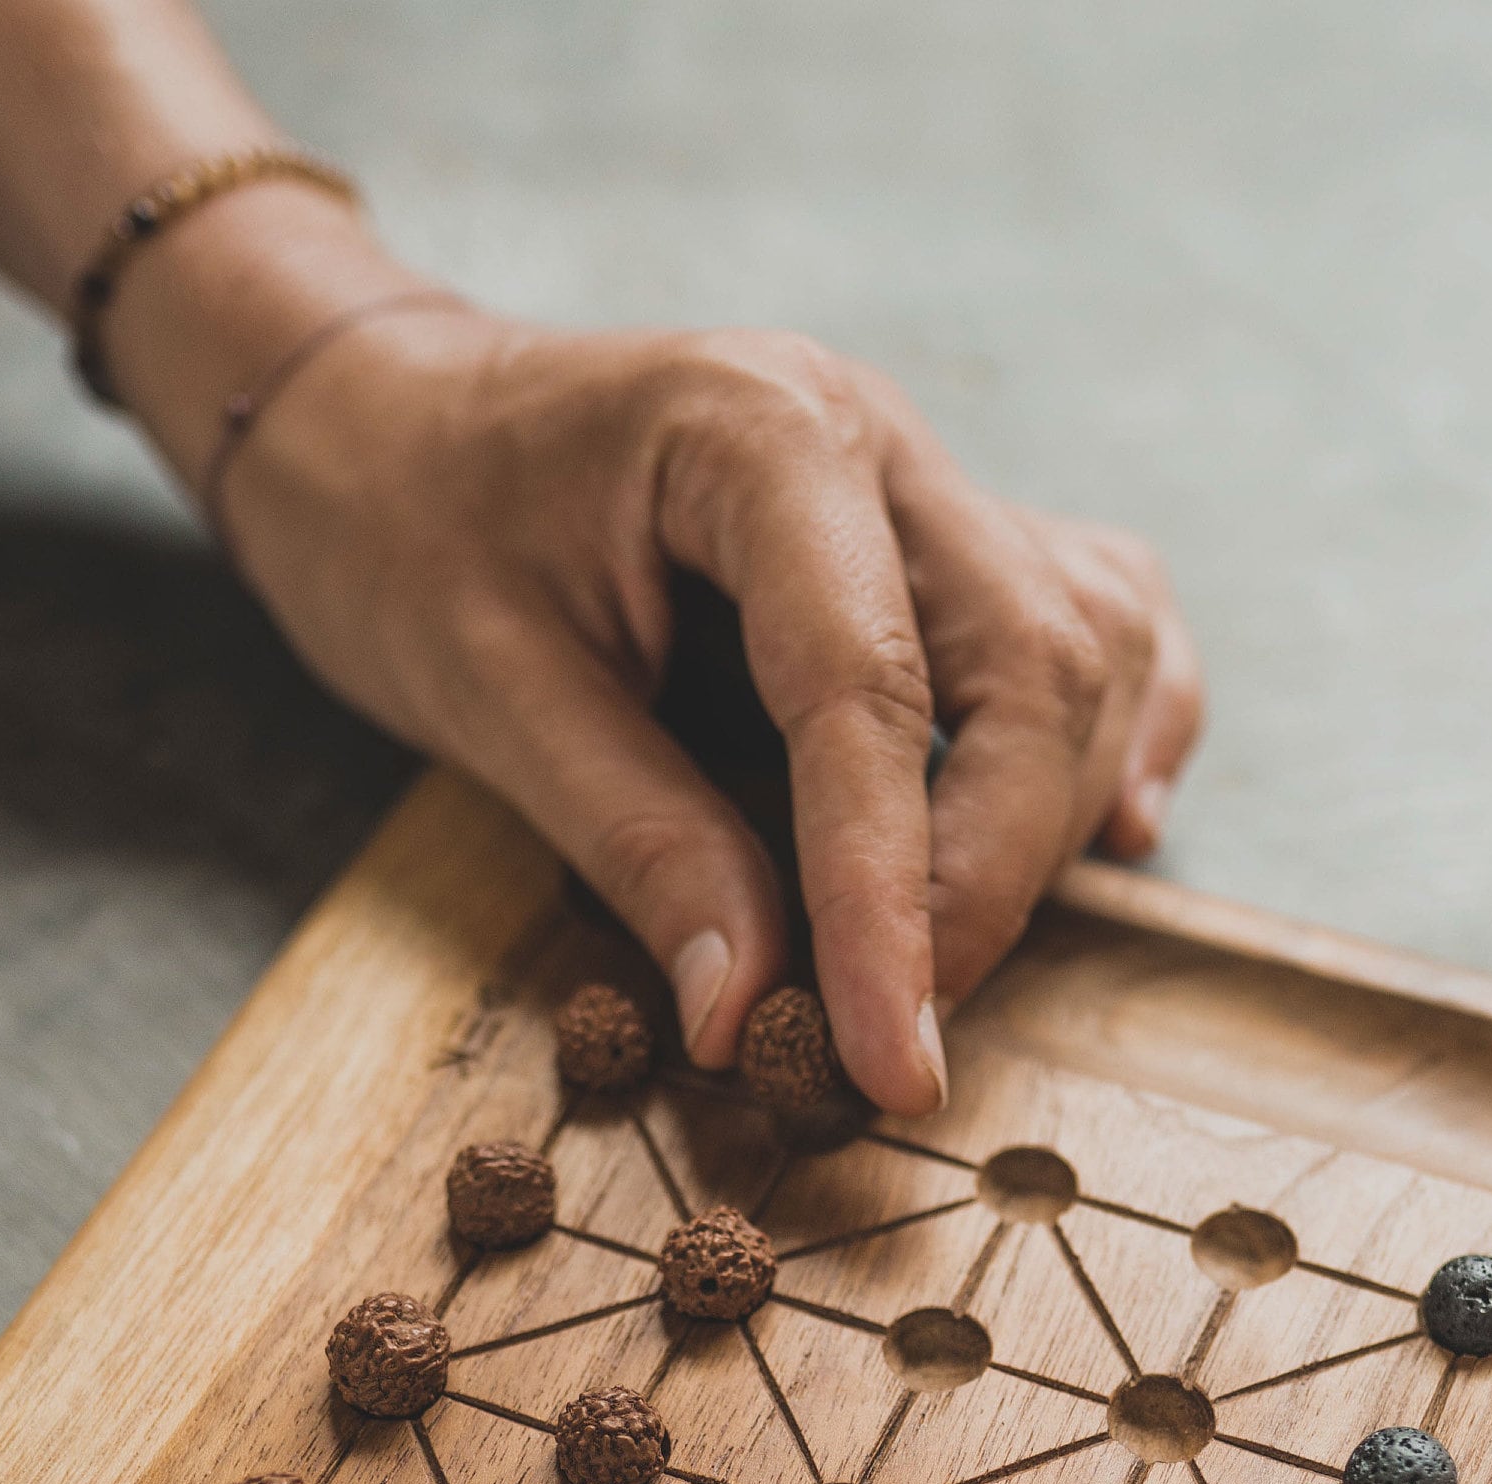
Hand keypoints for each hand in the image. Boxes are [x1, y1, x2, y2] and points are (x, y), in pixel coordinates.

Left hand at [173, 289, 1202, 1113]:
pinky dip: (1111, 740)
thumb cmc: (407, 528)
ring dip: (1045, 830)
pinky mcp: (940, 539)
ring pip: (1086, 654)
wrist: (380, 415)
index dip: (894, 899)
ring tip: (943, 964)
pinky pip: (1095, 626)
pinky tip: (1095, 836)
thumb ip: (638, 844)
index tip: (890, 1059)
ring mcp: (924, 479)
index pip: (870, 692)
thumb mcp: (486, 695)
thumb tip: (751, 1018)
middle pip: (1031, 671)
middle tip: (896, 1042)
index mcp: (754, 434)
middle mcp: (876, 439)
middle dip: (987, 884)